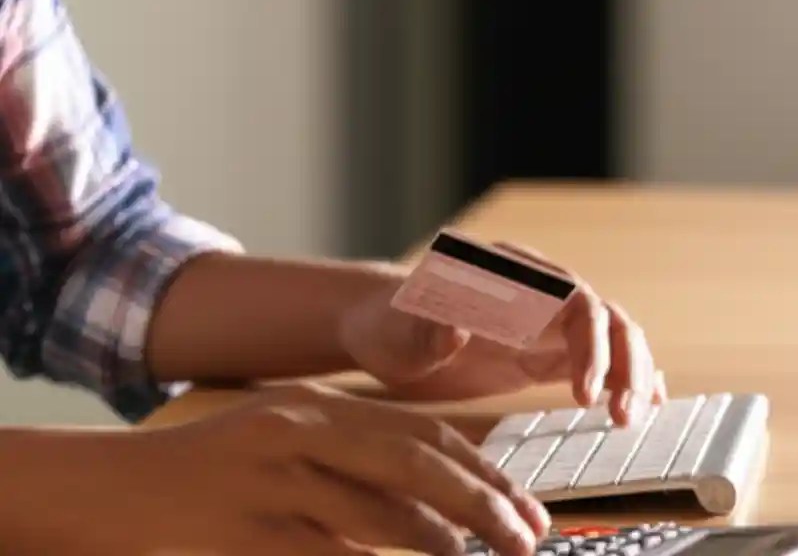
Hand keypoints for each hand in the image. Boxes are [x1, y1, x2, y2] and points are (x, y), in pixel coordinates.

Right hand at [0, 383, 548, 555]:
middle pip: (417, 464)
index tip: (526, 503)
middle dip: (484, 502)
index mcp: (320, 406)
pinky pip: (334, 555)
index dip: (484, 469)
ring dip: (444, 540)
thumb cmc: (218, 470)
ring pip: (383, 512)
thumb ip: (358, 459)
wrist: (119, 489)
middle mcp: (305, 433)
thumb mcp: (291, 442)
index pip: (423, 433)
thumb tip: (442, 504)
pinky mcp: (252, 530)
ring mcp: (276, 481)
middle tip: (528, 536)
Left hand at [339, 243, 667, 425]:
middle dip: (624, 363)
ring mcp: (546, 321)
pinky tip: (644, 404)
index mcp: (511, 277)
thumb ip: (427, 331)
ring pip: (613, 337)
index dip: (591, 345)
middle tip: (622, 416)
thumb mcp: (397, 333)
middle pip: (607, 317)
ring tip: (631, 419)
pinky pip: (598, 359)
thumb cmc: (387, 326)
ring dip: (631, 374)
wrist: (381, 325)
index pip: (574, 299)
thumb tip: (457, 328)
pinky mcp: (545, 351)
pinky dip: (624, 377)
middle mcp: (539, 292)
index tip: (585, 395)